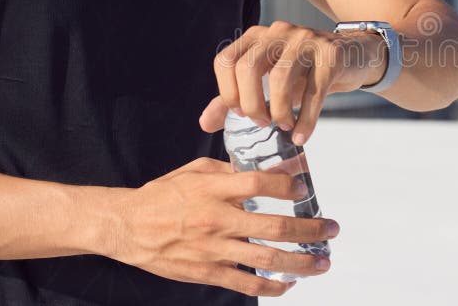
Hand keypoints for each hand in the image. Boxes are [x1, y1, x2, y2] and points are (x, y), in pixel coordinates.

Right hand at [104, 158, 338, 296]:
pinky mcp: (207, 273)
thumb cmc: (163, 194)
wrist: (127, 226)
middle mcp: (217, 219)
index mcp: (214, 189)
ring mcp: (213, 249)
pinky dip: (272, 287)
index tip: (304, 190)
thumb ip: (230, 170)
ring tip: (322, 262)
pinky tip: (289, 284)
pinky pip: (246, 284)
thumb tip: (266, 171)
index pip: (260, 185)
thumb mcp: (195, 170)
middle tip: (331, 229)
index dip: (288, 186)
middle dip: (310, 229)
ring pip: (267, 259)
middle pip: (275, 226)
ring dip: (301, 262)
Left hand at [200, 21, 386, 144]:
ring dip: (279, 110)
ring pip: (281, 77)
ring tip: (283, 126)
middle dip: (250, 103)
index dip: (228, 91)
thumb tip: (205, 123)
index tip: (240, 114)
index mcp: (257, 36)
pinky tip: (302, 135)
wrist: (352, 57)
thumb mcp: (268, 82)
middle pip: (249, 67)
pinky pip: (315, 90)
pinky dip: (306, 118)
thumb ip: (234, 99)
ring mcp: (307, 39)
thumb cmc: (304, 72)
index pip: (226, 60)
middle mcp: (279, 32)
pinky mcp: (331, 54)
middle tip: (260, 124)